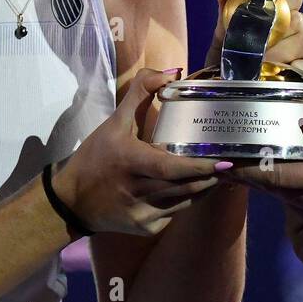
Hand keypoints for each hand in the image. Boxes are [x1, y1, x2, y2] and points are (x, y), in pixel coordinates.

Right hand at [52, 68, 228, 236]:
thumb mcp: (113, 123)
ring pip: (185, 201)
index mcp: (130, 162)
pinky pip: (175, 212)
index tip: (224, 161)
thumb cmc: (95, 157)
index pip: (171, 169)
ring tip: (219, 173)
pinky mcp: (146, 229)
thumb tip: (172, 72)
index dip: (199, 167)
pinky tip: (192, 188)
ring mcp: (143, 214)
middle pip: (186, 187)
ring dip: (204, 187)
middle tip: (230, 163)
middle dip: (210, 176)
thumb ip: (140, 92)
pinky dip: (187, 199)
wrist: (71, 202)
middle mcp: (138, 192)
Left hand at [203, 0, 302, 80]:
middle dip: (277, 33)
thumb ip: (225, 15)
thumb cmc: (227, 66)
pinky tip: (283, 75)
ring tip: (263, 65)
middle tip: (258, 47)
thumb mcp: (221, 41)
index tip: (274, 4)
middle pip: (298, 20)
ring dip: (283, 54)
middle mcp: (295, 32)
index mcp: (277, 17)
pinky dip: (300, 70)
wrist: (227, 95)